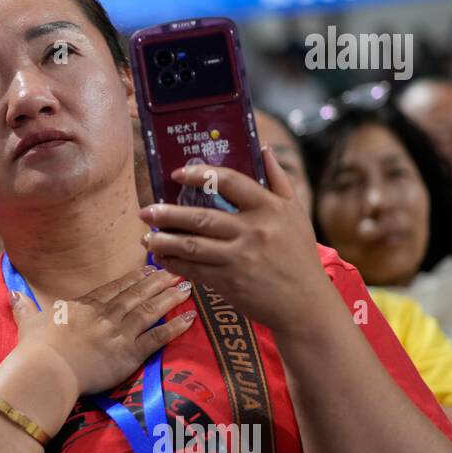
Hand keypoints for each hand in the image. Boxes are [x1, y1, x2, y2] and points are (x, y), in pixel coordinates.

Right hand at [8, 265, 195, 397]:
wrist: (46, 370)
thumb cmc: (34, 349)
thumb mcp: (28, 322)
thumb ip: (24, 306)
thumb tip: (12, 292)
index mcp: (84, 306)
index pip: (114, 288)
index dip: (133, 279)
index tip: (148, 270)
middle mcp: (105, 315)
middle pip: (136, 295)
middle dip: (158, 282)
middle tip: (176, 271)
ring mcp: (119, 332)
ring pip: (150, 310)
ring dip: (170, 298)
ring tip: (187, 287)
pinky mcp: (129, 353)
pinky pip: (157, 337)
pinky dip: (175, 327)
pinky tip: (190, 318)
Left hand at [141, 145, 335, 332]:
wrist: (305, 305)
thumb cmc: (299, 254)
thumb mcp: (296, 213)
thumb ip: (278, 179)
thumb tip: (261, 147)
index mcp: (270, 208)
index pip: (230, 182)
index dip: (200, 175)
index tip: (176, 174)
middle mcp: (254, 231)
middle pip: (201, 217)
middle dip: (168, 214)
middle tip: (146, 211)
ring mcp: (240, 258)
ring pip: (192, 246)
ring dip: (164, 241)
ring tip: (146, 238)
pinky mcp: (230, 281)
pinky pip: (194, 269)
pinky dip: (175, 263)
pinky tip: (163, 258)